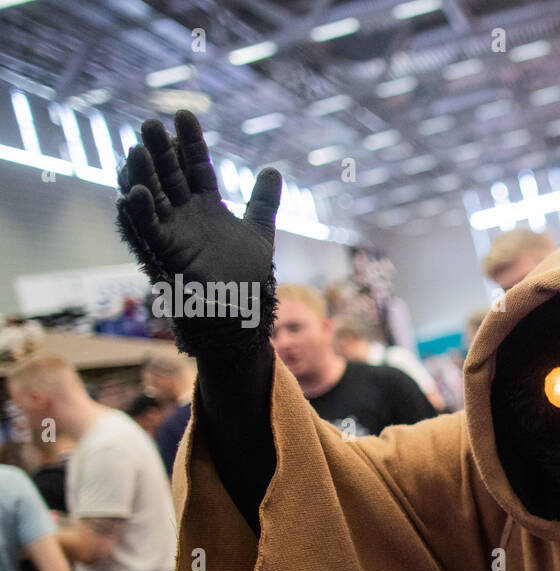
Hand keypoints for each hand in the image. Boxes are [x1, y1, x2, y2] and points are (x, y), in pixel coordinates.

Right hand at [116, 110, 281, 354]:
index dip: (189, 142)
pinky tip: (134, 193)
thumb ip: (263, 201)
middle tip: (151, 123)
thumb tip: (272, 169)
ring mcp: (173, 235)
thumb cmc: (246, 276)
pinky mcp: (166, 257)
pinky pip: (147, 233)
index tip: (184, 114)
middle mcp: (185, 217)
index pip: (195, 167)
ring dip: (142, 176)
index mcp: (206, 208)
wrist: (241, 313)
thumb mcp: (258, 232)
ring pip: (152, 199)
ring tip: (136, 149)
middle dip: (160, 151)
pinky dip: (140, 214)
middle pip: (169, 177)